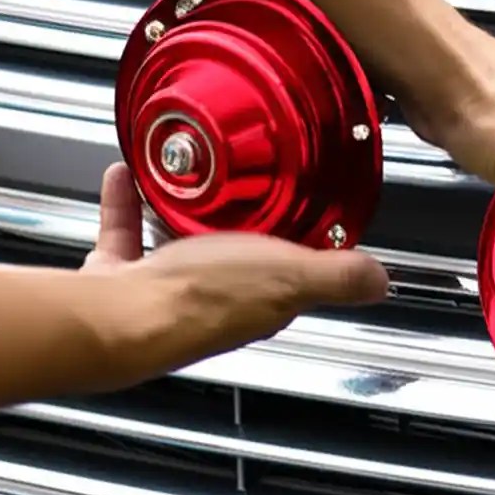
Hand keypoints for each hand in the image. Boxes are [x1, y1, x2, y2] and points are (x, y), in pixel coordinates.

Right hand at [81, 163, 387, 387]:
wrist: (115, 320)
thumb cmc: (199, 299)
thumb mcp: (290, 275)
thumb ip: (337, 276)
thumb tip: (380, 282)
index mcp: (259, 303)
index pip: (290, 279)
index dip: (301, 253)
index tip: (306, 221)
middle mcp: (211, 303)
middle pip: (233, 263)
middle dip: (238, 229)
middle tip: (243, 187)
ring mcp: (162, 293)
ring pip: (176, 248)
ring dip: (182, 214)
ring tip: (186, 176)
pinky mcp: (119, 281)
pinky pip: (124, 235)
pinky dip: (126, 203)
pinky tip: (126, 175)